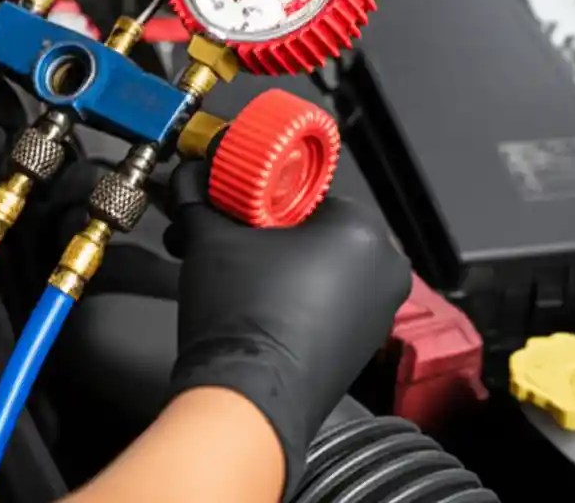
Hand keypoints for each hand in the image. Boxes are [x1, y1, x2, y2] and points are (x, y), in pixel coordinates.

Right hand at [162, 161, 410, 498]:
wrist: (247, 399)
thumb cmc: (242, 318)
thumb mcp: (209, 237)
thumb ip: (200, 196)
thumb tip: (191, 176)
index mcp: (360, 229)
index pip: (302, 189)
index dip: (254, 193)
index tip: (227, 200)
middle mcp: (383, 267)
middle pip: (309, 227)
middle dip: (259, 230)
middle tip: (219, 234)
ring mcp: (377, 310)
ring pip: (315, 265)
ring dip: (269, 262)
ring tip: (225, 268)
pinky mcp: (360, 343)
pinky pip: (323, 299)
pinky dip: (288, 293)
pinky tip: (248, 300)